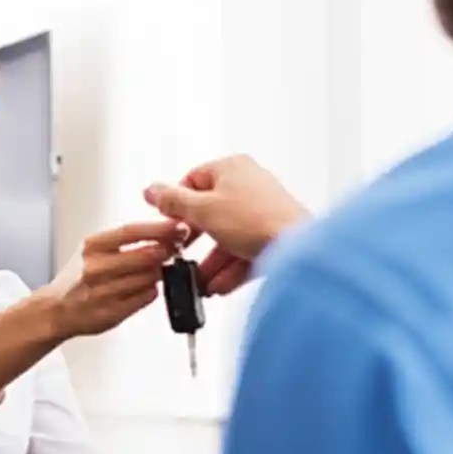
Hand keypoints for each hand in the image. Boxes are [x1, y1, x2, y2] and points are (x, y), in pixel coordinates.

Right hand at [40, 220, 184, 339]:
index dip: (159, 228)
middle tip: (176, 248)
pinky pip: (144, 298)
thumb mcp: (94, 249)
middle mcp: (95, 268)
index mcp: (92, 246)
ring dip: (159, 273)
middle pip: (144, 256)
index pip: (131, 231)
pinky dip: (151, 292)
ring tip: (160, 269)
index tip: (178, 226)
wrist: (57, 309)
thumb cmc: (78, 277)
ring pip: (148, 278)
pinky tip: (145, 288)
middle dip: (166, 251)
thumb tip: (161, 230)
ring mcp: (103, 292)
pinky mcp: (111, 313)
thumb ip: (124, 241)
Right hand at [144, 155, 307, 294]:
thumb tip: (152, 190)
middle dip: (195, 242)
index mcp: (232, 168)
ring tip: (200, 282)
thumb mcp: (202, 210)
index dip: (177, 205)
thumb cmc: (257, 220)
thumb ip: (173, 202)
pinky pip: (245, 250)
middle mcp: (249, 185)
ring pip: (228, 236)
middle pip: (211, 213)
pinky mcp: (275, 235)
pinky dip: (231, 268)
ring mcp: (264, 211)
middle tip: (182, 255)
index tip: (169, 224)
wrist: (300, 249)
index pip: (192, 180)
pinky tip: (219, 285)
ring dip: (212, 262)